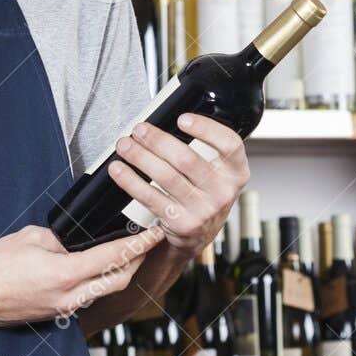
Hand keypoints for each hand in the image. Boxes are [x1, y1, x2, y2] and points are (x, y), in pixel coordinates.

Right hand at [0, 221, 165, 326]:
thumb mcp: (31, 239)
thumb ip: (60, 240)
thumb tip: (74, 242)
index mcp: (65, 273)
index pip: (113, 257)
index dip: (138, 244)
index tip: (153, 233)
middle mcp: (70, 296)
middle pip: (119, 279)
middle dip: (137, 260)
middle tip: (146, 243)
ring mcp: (65, 309)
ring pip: (105, 290)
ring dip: (120, 272)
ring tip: (127, 254)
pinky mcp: (57, 314)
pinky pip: (88, 297)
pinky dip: (100, 282)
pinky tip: (99, 271)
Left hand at [107, 113, 248, 257]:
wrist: (199, 236)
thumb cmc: (204, 196)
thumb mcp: (216, 174)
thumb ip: (203, 151)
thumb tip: (164, 124)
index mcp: (235, 173)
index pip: (229, 144)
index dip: (206, 129)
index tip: (182, 119)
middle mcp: (223, 192)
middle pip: (187, 159)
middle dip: (157, 140)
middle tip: (139, 130)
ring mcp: (203, 210)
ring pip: (165, 176)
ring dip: (140, 157)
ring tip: (125, 146)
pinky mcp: (182, 223)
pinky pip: (150, 197)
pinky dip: (130, 180)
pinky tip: (120, 170)